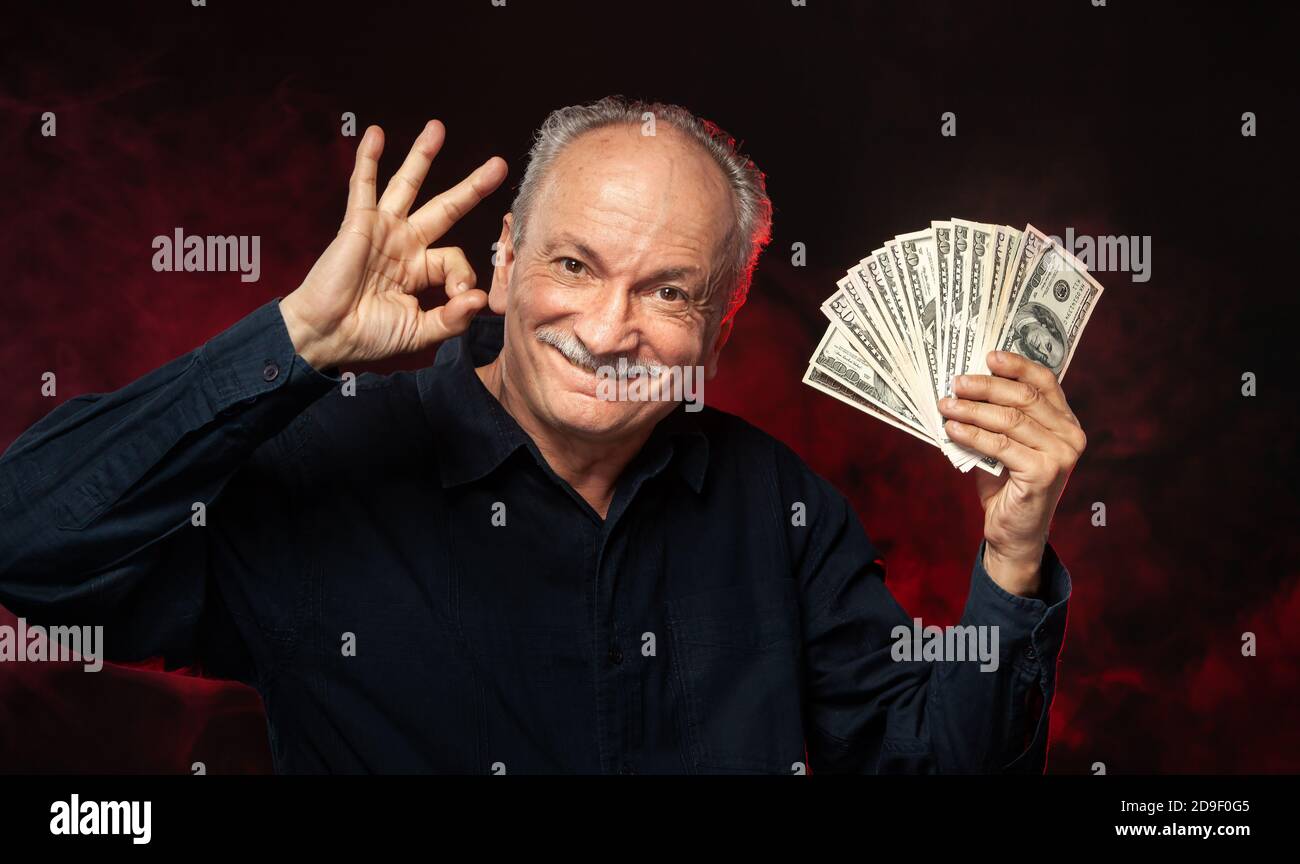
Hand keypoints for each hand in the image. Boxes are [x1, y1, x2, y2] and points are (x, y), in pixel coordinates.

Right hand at [279, 120, 508, 368]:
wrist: (327, 335)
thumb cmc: (368, 336)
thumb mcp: (420, 332)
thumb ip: (451, 318)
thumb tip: (479, 298)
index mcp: (420, 270)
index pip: (455, 259)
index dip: (463, 275)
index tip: (458, 296)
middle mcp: (404, 245)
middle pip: (445, 208)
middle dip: (472, 186)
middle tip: (498, 165)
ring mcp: (382, 230)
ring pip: (407, 186)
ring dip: (422, 156)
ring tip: (437, 128)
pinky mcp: (358, 224)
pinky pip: (364, 186)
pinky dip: (368, 160)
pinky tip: (375, 135)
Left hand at [937, 351, 1086, 596]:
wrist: (1014, 532)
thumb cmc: (1006, 484)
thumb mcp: (1004, 444)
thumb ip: (997, 416)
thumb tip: (964, 385)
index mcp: (1065, 422)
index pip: (1045, 381)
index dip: (1017, 365)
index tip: (988, 356)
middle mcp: (1070, 435)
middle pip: (1024, 397)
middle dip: (985, 386)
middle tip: (955, 382)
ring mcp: (1060, 454)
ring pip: (1010, 419)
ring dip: (972, 410)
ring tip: (946, 405)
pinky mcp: (1044, 473)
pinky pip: (1000, 445)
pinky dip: (972, 435)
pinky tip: (951, 430)